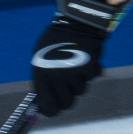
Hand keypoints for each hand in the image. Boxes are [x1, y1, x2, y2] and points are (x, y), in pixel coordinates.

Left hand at [31, 0, 119, 116]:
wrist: (76, 23)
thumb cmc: (55, 40)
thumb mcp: (40, 57)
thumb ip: (42, 78)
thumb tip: (42, 99)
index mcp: (42, 75)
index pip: (46, 105)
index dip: (51, 110)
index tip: (53, 110)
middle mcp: (57, 79)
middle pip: (67, 104)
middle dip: (68, 98)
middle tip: (68, 89)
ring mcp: (74, 75)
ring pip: (80, 90)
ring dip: (79, 81)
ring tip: (75, 65)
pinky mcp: (88, 70)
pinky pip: (92, 78)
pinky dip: (91, 70)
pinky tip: (86, 59)